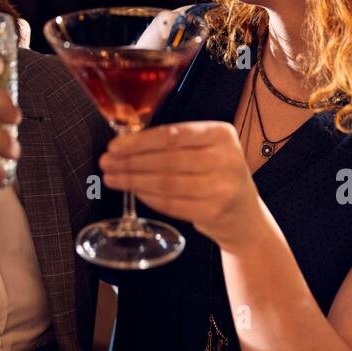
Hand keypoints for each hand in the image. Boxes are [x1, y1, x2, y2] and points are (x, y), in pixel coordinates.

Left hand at [100, 120, 256, 252]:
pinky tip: (133, 192)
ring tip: (112, 178)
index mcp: (221, 134)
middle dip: (130, 162)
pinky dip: (148, 198)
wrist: (245, 217)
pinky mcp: (215, 211)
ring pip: (166, 182)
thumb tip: (126, 142)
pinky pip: (171, 203)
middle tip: (106, 163)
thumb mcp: (207, 150)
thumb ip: (175, 142)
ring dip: (133, 180)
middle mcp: (227, 158)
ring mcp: (223, 186)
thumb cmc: (217, 176)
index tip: (114, 146)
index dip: (139, 141)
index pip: (173, 134)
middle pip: (167, 159)